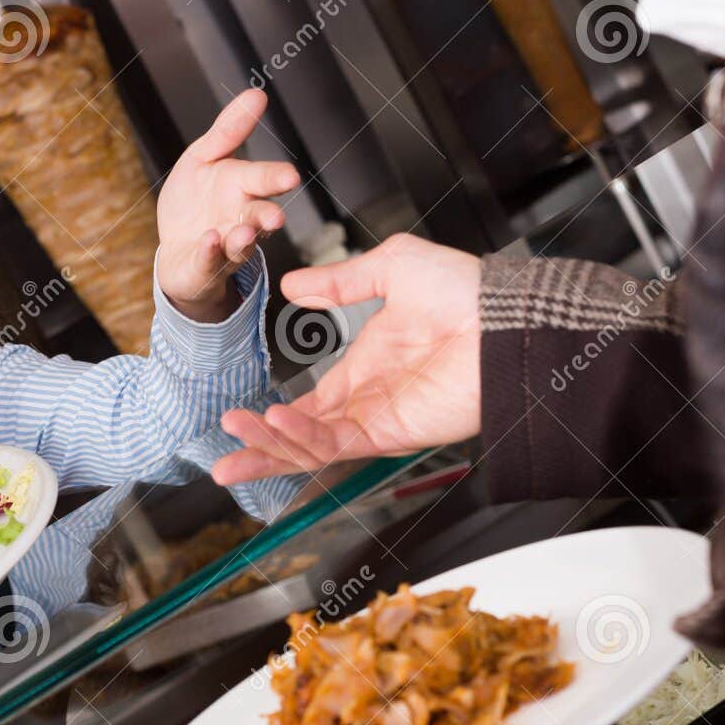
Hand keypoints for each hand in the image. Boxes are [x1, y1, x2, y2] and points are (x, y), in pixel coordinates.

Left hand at [155, 88, 299, 321]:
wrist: (176, 251)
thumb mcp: (203, 158)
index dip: (276, 177)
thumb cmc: (194, 202)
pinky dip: (210, 253)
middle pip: (260, 216)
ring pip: (241, 244)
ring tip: (243, 233)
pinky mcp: (206, 267)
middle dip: (268, 216)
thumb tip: (257, 95)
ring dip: (243, 239)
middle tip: (275, 217)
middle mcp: (241, 218)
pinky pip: (210, 261)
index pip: (263, 179)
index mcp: (243, 188)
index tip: (290, 176)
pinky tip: (210, 241)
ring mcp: (226, 246)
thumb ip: (228, 130)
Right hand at [213, 233, 481, 483]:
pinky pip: (336, 443)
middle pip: (300, 438)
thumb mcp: (390, 267)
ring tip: (235, 435)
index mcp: (364, 370)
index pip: (306, 405)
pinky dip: (301, 434)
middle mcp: (367, 401)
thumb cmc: (466, 291)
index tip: (235, 419)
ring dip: (270, 445)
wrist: (504, 315)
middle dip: (259, 449)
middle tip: (221, 457)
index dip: (270, 418)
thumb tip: (292, 286)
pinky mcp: (392, 433)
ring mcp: (378, 420)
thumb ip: (339, 282)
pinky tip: (275, 420)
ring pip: (311, 447)